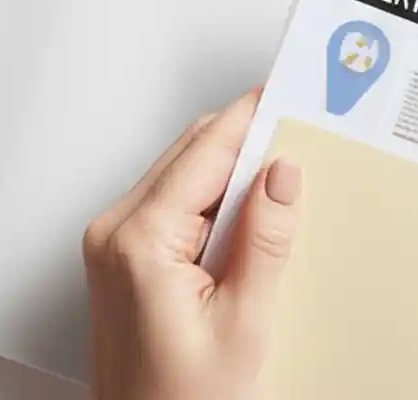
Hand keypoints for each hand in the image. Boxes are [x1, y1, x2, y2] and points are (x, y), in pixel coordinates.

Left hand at [82, 89, 302, 399]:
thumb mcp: (243, 322)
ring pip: (186, 173)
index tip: (290, 96)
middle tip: (302, 139)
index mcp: (140, 240)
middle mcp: (116, 232)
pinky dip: (216, 200)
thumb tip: (282, 175)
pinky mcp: (125, 255)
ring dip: (235, 172)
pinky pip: (176, 203)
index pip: (206, 150)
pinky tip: (250, 222)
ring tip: (283, 190)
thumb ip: (265, 240)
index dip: (253, 117)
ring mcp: (115, 243)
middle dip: (249, 141)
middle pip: (193, 151)